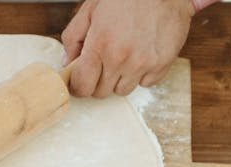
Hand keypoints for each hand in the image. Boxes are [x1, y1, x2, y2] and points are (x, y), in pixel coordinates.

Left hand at [62, 0, 193, 97]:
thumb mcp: (90, 10)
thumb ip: (73, 37)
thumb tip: (67, 62)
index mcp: (100, 45)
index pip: (82, 86)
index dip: (77, 86)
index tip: (78, 81)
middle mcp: (121, 58)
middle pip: (101, 92)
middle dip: (97, 81)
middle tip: (101, 63)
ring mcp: (144, 63)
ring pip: (123, 90)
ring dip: (119, 79)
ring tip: (122, 57)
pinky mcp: (163, 63)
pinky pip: (146, 83)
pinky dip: (141, 74)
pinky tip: (140, 55)